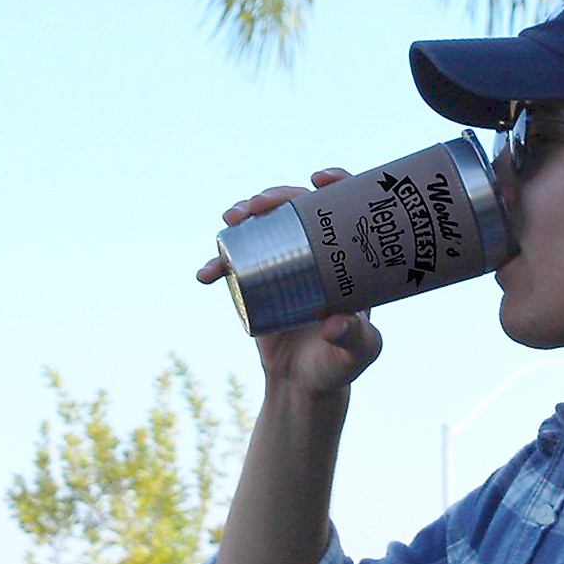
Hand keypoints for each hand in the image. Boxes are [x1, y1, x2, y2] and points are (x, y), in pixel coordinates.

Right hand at [199, 170, 382, 396]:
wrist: (303, 386)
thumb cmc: (341, 365)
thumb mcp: (358, 353)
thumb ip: (354, 339)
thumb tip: (334, 324)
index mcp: (349, 259)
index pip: (346, 208)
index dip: (335, 183)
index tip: (318, 178)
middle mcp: (318, 254)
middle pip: (298, 208)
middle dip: (275, 196)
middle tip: (257, 204)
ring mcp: (286, 264)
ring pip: (264, 225)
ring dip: (243, 214)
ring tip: (231, 220)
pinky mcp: (257, 282)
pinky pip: (235, 262)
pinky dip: (218, 262)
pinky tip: (205, 273)